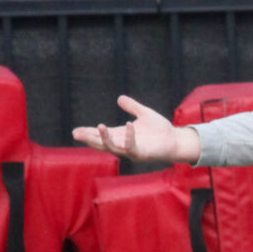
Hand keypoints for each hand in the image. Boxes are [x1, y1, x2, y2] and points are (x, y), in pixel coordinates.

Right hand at [72, 95, 200, 162]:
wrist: (176, 140)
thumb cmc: (160, 130)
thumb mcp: (144, 114)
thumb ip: (132, 107)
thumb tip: (119, 98)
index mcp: (122, 136)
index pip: (101, 135)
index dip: (89, 133)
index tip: (75, 131)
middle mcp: (124, 144)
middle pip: (102, 144)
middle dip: (90, 139)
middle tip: (77, 134)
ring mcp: (132, 151)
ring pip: (114, 148)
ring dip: (105, 139)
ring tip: (99, 126)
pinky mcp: (143, 153)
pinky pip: (132, 147)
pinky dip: (129, 137)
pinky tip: (128, 125)